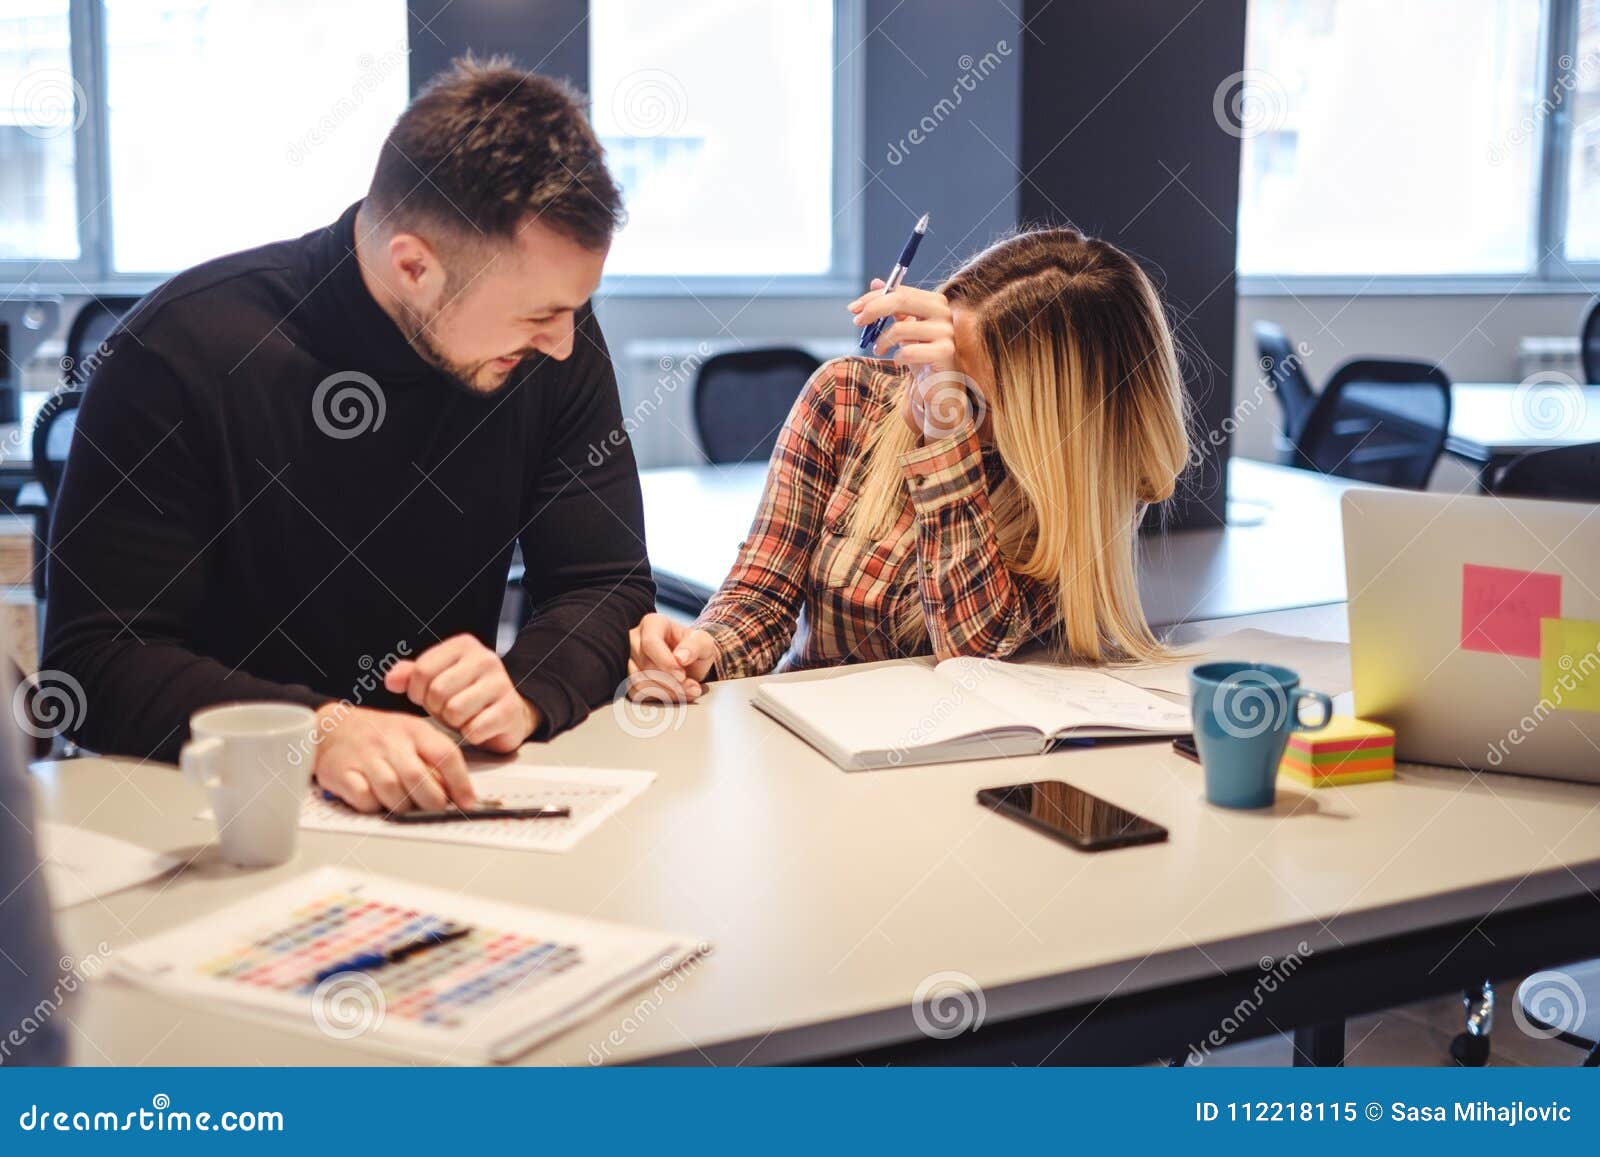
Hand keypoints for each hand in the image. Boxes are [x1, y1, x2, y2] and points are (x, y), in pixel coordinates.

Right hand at [312, 704, 474, 813]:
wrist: (331, 726)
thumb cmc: (378, 734)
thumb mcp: (411, 734)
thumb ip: (434, 758)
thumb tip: (458, 791)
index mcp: (413, 730)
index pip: (445, 754)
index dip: (460, 782)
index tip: (468, 802)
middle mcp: (389, 741)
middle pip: (419, 778)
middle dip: (432, 801)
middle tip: (435, 808)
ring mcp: (365, 757)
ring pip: (392, 791)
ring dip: (403, 805)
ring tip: (405, 804)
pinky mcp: (342, 773)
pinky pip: (364, 798)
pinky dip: (374, 806)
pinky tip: (377, 800)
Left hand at [384, 634, 539, 752]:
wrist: (508, 713)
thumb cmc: (465, 695)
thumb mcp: (436, 679)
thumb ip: (411, 675)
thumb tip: (390, 681)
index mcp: (464, 645)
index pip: (422, 670)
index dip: (417, 691)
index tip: (428, 696)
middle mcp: (485, 659)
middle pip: (437, 691)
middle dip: (436, 708)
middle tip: (447, 710)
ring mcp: (501, 684)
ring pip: (454, 711)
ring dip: (453, 722)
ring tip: (463, 717)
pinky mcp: (510, 710)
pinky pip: (474, 729)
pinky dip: (470, 735)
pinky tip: (478, 727)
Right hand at [626, 613, 718, 703]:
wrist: (688, 664)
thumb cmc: (693, 649)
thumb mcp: (703, 643)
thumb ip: (695, 646)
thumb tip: (680, 657)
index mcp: (652, 624)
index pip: (650, 642)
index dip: (665, 662)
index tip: (682, 675)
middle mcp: (635, 639)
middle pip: (644, 664)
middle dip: (670, 681)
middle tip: (691, 687)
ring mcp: (628, 659)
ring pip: (638, 680)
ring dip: (665, 691)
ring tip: (686, 692)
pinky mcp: (627, 677)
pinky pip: (636, 692)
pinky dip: (658, 697)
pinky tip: (674, 695)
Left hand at [848, 282, 982, 441]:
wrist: (939, 384)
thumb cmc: (921, 354)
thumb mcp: (904, 328)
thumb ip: (893, 306)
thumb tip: (876, 282)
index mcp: (934, 301)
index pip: (899, 291)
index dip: (873, 298)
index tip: (853, 309)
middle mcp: (942, 313)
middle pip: (901, 301)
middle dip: (873, 310)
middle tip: (857, 322)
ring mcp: (946, 332)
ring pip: (900, 329)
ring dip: (882, 341)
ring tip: (879, 350)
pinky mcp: (945, 352)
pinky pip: (908, 351)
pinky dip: (897, 357)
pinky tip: (899, 361)